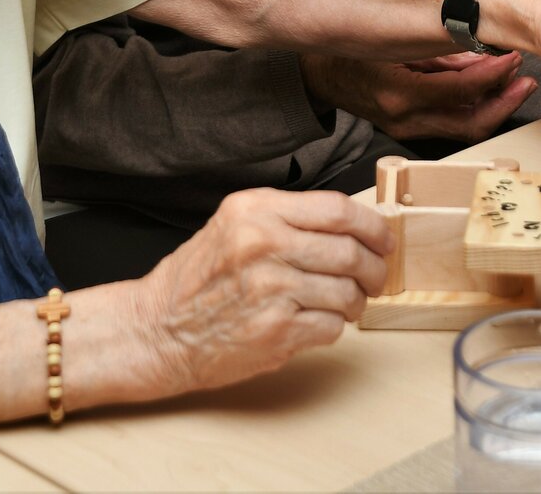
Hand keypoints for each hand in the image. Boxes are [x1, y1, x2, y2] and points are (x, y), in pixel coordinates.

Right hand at [135, 189, 392, 395]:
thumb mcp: (233, 224)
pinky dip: (333, 327)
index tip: (383, 239)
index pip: (337, 209)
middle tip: (375, 277)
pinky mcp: (277, 331)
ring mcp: (272, 289)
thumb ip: (285, 218)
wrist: (157, 329)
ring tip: (344, 304)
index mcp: (256, 210)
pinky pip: (332, 327)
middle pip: (350, 252)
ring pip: (347, 292)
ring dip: (355, 302)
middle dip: (374, 269)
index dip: (372, 226)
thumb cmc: (197, 280)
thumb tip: (351, 226)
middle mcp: (264, 244)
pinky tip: (315, 322)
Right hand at [301, 50, 535, 142]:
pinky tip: (489, 91)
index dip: (493, 76)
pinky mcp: (409, 131)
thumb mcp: (395, 42)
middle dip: (505, 102)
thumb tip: (480, 49)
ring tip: (517, 85)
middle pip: (470, 123)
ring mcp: (407, 129)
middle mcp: (406, 118)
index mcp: (401, 93)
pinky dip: (474, 109)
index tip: (512, 58)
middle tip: (526, 80)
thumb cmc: (351, 52)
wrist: (319, 76)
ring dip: (496, 107)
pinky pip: (451, 124)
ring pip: (465, 128)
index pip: (461, 91)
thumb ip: (438, 51)